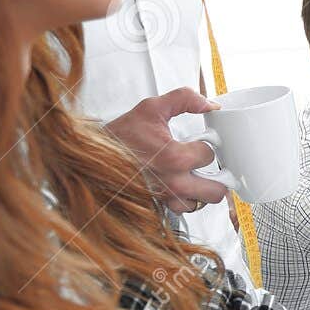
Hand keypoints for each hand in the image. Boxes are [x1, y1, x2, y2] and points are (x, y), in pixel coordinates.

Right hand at [105, 88, 227, 213]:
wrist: (92, 158)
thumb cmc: (119, 137)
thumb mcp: (150, 108)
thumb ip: (184, 99)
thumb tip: (210, 104)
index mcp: (174, 158)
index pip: (211, 155)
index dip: (207, 145)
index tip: (199, 141)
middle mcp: (173, 183)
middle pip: (216, 192)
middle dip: (216, 176)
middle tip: (207, 165)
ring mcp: (165, 198)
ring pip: (200, 203)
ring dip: (200, 190)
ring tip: (192, 175)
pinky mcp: (158, 207)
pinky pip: (182, 209)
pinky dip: (185, 199)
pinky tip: (179, 184)